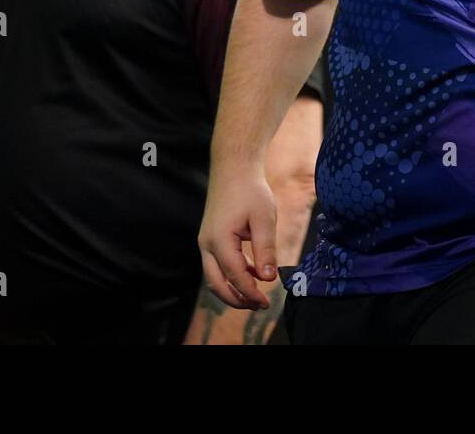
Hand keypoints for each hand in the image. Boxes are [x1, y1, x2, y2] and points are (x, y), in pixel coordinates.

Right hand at [197, 164, 279, 309]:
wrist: (233, 169)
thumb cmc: (250, 190)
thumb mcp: (263, 219)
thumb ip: (265, 249)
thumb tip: (268, 278)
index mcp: (218, 240)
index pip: (234, 276)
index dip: (250, 292)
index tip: (266, 301)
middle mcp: (207, 244)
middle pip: (216, 284)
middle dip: (237, 299)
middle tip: (259, 306)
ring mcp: (206, 242)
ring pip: (215, 276)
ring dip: (234, 289)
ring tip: (257, 296)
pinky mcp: (211, 238)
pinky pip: (218, 264)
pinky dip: (233, 274)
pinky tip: (252, 274)